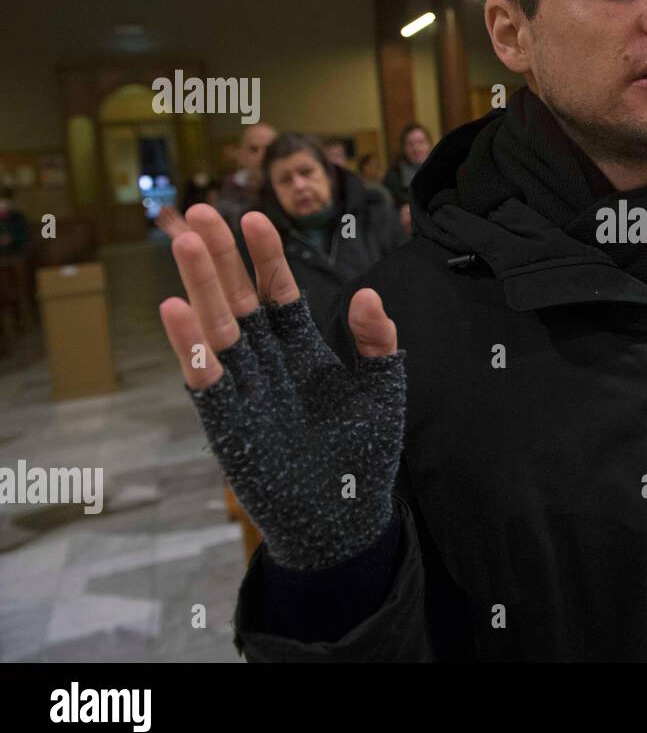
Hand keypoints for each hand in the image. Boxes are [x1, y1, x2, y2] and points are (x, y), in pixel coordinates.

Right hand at [158, 204, 405, 568]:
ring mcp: (245, 393)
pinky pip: (206, 382)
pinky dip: (192, 348)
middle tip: (198, 213)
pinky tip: (178, 311)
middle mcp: (267, 364)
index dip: (266, 258)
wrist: (347, 519)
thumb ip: (377, 341)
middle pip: (238, 302)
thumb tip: (368, 293)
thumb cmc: (365, 453)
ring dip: (201, 288)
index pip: (278, 294)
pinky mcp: (228, 426)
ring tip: (187, 244)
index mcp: (301, 350)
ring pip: (218, 331)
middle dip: (221, 259)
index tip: (254, 218)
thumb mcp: (383, 389)